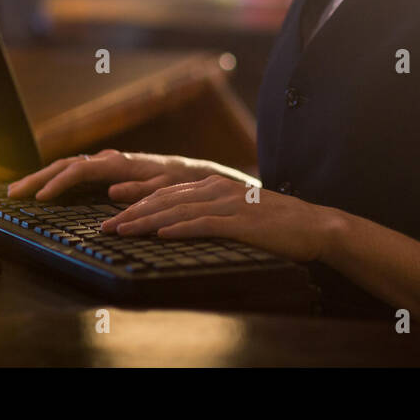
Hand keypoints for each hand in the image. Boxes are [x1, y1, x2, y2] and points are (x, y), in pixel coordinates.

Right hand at [7, 149, 220, 202]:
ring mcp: (106, 163)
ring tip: (16, 191)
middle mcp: (109, 159)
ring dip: (41, 177)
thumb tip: (112, 190)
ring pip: (66, 166)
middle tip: (12, 194)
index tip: (40, 198)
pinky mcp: (106, 169)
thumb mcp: (166, 189)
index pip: (80, 169)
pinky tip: (40, 190)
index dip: (59, 183)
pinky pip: (74, 171)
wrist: (192, 173)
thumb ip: (140, 189)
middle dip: (37, 178)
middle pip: (65, 164)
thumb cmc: (180, 182)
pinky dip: (54, 178)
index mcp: (120, 163)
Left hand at [98, 175, 336, 263]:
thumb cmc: (276, 223)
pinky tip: (161, 234)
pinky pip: (204, 224)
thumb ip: (211, 211)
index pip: (166, 191)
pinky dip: (180, 228)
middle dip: (131, 212)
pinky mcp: (241, 223)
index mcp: (214, 185)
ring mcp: (229, 204)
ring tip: (122, 231)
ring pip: (177, 210)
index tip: (111, 209)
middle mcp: (217, 189)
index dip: (136, 200)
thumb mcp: (238, 211)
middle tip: (105, 226)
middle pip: (165, 199)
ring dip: (146, 221)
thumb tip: (181, 220)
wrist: (313, 225)